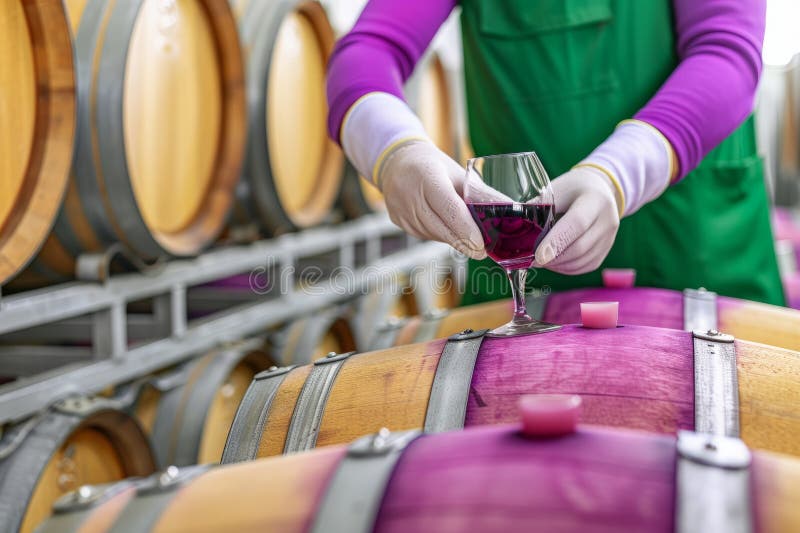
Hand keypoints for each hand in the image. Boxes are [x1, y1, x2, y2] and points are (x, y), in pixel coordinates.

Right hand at [379, 141, 486, 258]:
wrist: (396, 163)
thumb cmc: (432, 165)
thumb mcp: (457, 172)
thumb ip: (480, 193)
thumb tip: (509, 209)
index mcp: (428, 177)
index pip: (449, 209)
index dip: (466, 229)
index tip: (480, 244)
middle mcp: (411, 196)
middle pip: (441, 227)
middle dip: (463, 242)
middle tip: (481, 251)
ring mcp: (402, 211)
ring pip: (434, 234)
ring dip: (453, 239)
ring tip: (468, 239)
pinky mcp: (399, 222)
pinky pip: (425, 234)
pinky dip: (440, 234)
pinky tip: (447, 229)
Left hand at [534, 166, 620, 273]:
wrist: (599, 190)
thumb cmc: (572, 189)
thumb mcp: (556, 190)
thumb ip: (538, 207)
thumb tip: (513, 225)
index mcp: (594, 200)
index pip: (577, 224)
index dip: (556, 242)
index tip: (538, 256)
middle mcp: (607, 220)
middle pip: (580, 247)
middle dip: (553, 258)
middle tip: (532, 260)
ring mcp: (609, 237)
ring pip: (582, 261)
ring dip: (558, 265)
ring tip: (541, 260)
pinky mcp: (605, 250)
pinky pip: (585, 266)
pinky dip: (567, 268)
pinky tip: (554, 261)